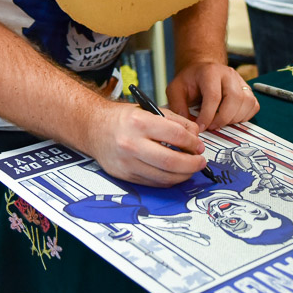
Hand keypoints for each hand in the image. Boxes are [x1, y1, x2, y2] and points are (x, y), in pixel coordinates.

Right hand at [85, 101, 207, 186]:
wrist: (92, 128)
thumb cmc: (121, 118)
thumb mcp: (147, 110)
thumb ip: (174, 120)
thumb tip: (195, 135)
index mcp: (139, 122)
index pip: (176, 135)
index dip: (193, 142)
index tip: (199, 145)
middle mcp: (131, 143)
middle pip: (171, 161)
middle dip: (192, 164)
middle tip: (200, 161)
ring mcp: (127, 162)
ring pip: (164, 177)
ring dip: (183, 175)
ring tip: (190, 169)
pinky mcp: (124, 175)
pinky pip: (153, 183)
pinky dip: (168, 180)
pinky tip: (174, 174)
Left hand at [166, 61, 258, 131]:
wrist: (202, 71)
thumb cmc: (190, 80)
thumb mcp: (175, 89)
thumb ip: (177, 105)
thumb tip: (187, 124)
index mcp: (210, 72)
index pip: (214, 96)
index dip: (208, 115)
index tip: (201, 127)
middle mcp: (229, 74)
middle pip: (234, 99)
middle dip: (222, 118)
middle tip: (211, 126)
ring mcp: (241, 81)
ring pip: (246, 103)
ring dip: (233, 119)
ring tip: (219, 121)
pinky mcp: (248, 90)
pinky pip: (253, 106)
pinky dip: (244, 117)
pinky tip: (230, 118)